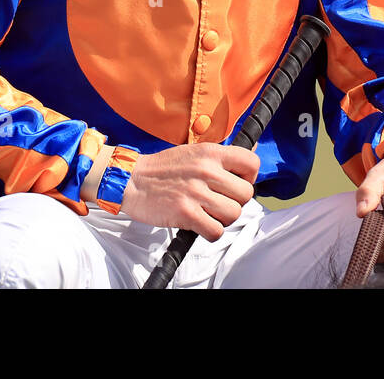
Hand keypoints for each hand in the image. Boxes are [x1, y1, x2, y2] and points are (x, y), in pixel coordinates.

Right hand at [118, 143, 259, 241]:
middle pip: (245, 194)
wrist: (131, 180)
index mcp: (210, 153)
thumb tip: (251, 160)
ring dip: (223, 219)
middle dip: (236, 202)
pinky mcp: (186, 213)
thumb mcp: (194, 151)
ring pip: (233, 214)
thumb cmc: (163, 169)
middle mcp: (206, 170)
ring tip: (208, 213)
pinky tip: (200, 225)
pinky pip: (216, 231)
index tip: (237, 183)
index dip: (249, 178)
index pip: (251, 164)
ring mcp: (196, 192)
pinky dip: (210, 232)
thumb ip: (220, 157)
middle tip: (219, 202)